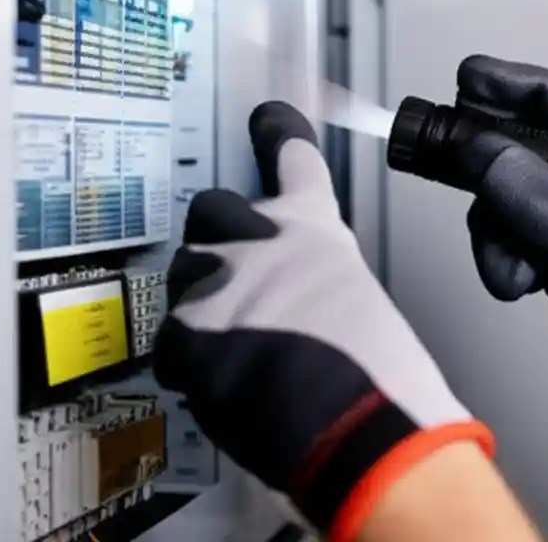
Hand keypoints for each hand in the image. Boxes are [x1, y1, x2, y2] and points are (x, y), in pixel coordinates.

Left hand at [153, 102, 492, 540]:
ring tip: (234, 348)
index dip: (276, 131)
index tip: (267, 117)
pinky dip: (187, 365)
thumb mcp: (362, 303)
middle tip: (233, 279)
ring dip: (198, 303)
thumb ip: (318, 281)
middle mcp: (262, 240)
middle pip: (211, 208)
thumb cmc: (381, 378)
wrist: (362, 429)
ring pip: (182, 274)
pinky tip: (222, 385)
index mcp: (316, 230)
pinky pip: (167, 342)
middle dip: (215, 239)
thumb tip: (298, 299)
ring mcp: (218, 282)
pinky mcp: (184, 335)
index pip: (291, 153)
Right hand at [454, 55, 547, 400]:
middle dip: (497, 172)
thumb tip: (479, 152)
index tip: (473, 79)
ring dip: (498, 230)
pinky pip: (521, 223)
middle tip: (455, 164)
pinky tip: (519, 280)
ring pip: (519, 189)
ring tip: (508, 271)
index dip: (524, 83)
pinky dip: (509, 251)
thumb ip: (531, 198)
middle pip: (537, 143)